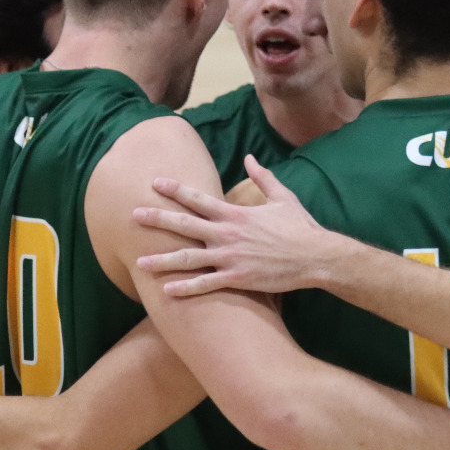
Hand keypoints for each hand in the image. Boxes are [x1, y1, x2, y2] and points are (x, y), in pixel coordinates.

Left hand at [133, 155, 352, 295]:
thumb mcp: (283, 196)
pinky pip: (206, 284)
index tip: (154, 183)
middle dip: (158, 219)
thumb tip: (250, 158)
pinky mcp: (238, 278)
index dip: (175, 189)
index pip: (198, 198)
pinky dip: (186, 288)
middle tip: (133, 215)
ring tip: (139, 262)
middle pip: (185, 224)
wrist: (316, 256)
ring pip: (189, 258)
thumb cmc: (300, 227)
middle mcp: (228, 233)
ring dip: (162, 259)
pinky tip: (166, 291)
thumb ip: (263, 176)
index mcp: (236, 213)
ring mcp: (231, 257)